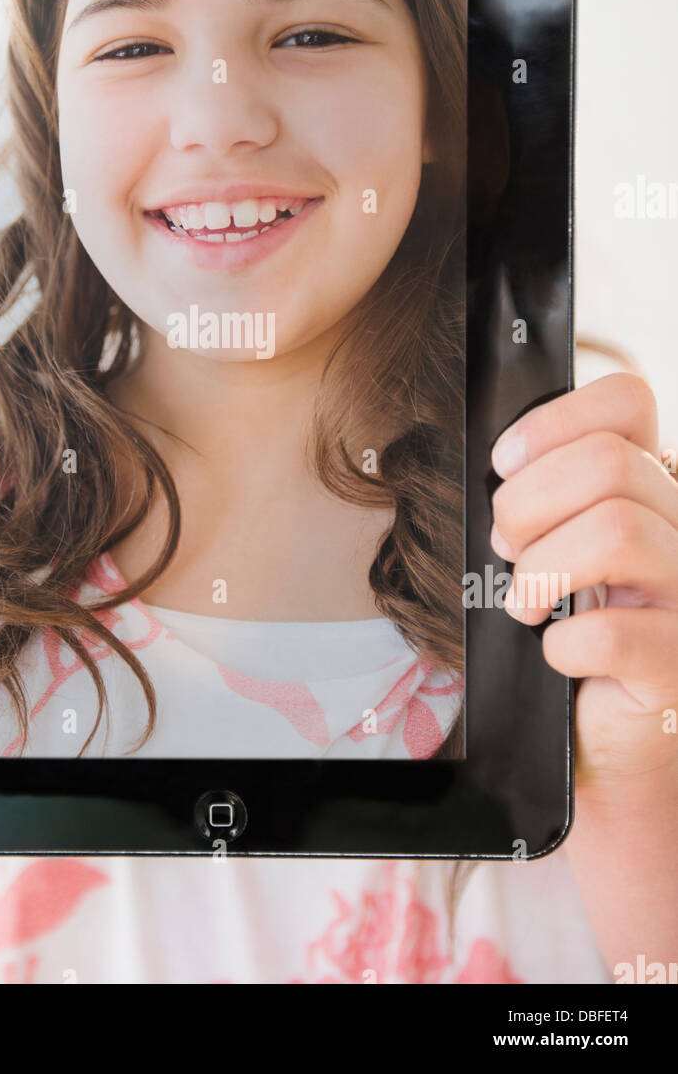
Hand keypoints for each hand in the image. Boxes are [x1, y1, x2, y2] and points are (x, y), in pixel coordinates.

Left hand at [489, 373, 677, 790]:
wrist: (603, 749)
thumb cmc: (568, 638)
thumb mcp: (551, 550)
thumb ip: (543, 498)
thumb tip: (496, 465)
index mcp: (653, 488)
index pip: (627, 400)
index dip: (553, 422)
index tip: (504, 464)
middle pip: (609, 463)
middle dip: (528, 505)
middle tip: (506, 550)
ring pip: (617, 531)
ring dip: (544, 569)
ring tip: (526, 605)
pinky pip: (614, 632)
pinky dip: (565, 644)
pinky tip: (558, 656)